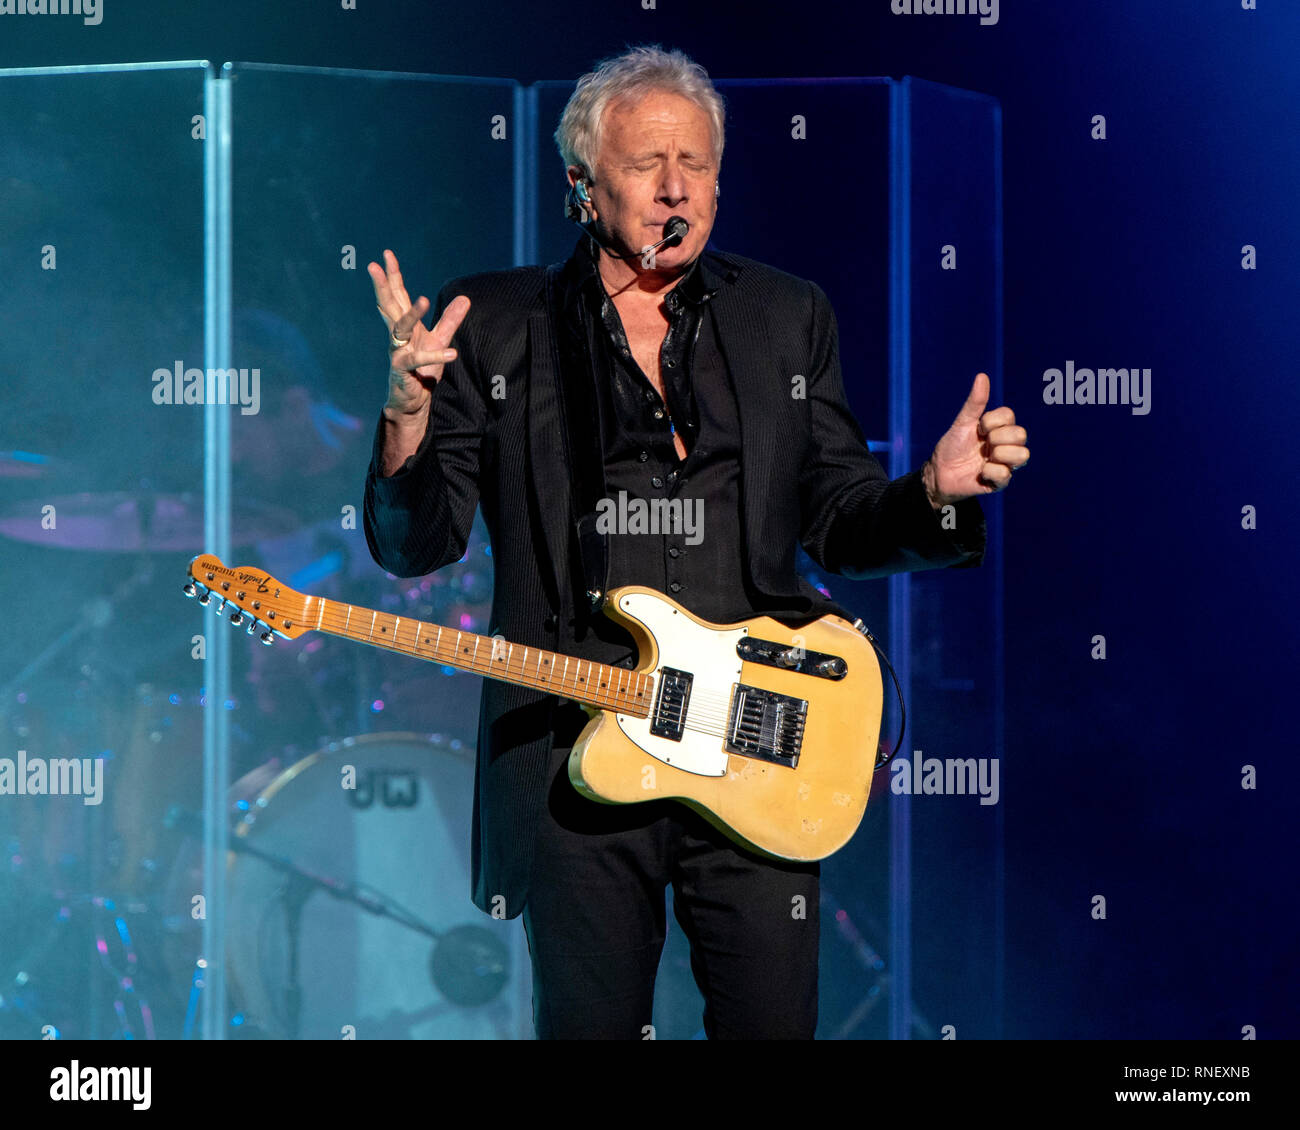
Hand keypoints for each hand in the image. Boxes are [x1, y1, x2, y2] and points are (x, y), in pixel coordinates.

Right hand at [368, 249, 469, 418]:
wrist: (414, 400)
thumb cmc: (423, 370)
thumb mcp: (440, 339)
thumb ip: (450, 320)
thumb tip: (464, 298)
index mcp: (404, 325)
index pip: (397, 295)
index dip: (392, 275)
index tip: (386, 254)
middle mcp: (397, 335)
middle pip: (388, 305)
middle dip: (382, 285)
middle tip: (373, 265)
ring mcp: (397, 351)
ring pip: (401, 328)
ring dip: (413, 314)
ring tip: (425, 299)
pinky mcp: (403, 369)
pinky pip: (420, 360)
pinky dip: (436, 355)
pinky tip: (452, 352)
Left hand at [922, 372, 1028, 506]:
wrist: (938, 472)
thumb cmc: (952, 447)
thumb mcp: (962, 423)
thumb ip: (974, 403)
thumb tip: (982, 376)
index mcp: (999, 429)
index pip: (1009, 416)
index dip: (991, 421)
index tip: (977, 429)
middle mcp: (1006, 445)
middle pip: (1021, 434)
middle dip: (996, 438)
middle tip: (982, 445)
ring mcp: (1005, 464)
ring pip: (1023, 455)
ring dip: (998, 455)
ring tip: (984, 459)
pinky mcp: (1000, 482)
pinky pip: (1005, 474)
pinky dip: (989, 472)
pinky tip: (980, 473)